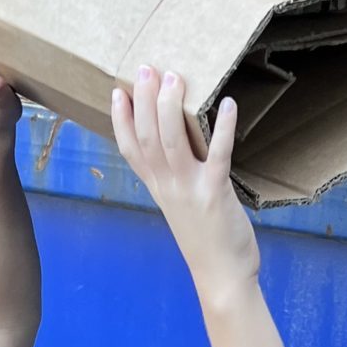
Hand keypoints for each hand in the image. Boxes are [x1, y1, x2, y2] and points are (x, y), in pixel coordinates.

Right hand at [111, 66, 259, 304]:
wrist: (221, 277)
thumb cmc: (206, 240)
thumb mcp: (180, 207)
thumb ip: (175, 179)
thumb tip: (178, 148)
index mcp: (157, 188)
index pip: (129, 149)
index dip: (120, 119)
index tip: (117, 90)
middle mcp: (167, 186)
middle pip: (146, 136)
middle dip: (143, 100)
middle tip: (147, 69)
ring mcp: (189, 189)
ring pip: (170, 141)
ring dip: (170, 107)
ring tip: (174, 78)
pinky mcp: (215, 194)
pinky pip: (218, 154)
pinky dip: (223, 127)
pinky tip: (229, 105)